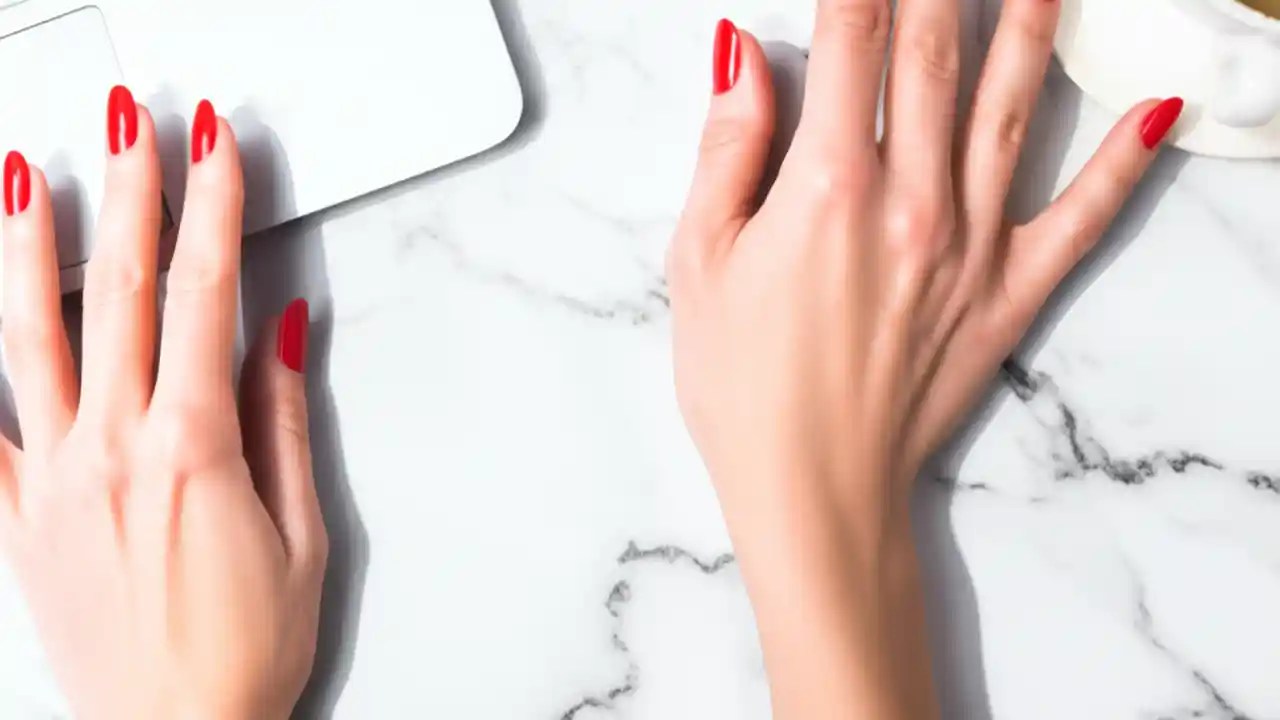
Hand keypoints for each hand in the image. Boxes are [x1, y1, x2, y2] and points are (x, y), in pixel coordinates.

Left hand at [0, 88, 326, 718]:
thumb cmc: (243, 650)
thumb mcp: (301, 534)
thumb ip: (283, 421)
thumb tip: (283, 333)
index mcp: (191, 449)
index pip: (203, 296)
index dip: (212, 207)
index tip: (214, 147)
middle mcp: (110, 450)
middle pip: (120, 292)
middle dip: (131, 192)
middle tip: (131, 122)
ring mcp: (51, 480)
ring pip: (29, 336)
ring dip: (30, 245)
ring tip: (25, 174)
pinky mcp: (17, 517)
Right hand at [670, 3, 1179, 717]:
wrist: (813, 488)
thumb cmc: (743, 383)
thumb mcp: (699, 260)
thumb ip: (728, 147)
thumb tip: (739, 52)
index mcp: (826, 186)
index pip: (851, 39)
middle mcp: (910, 200)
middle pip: (936, 53)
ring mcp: (971, 243)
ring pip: (1012, 108)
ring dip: (1033, 26)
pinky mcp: (1011, 290)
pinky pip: (1083, 215)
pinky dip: (1125, 161)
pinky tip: (1158, 108)